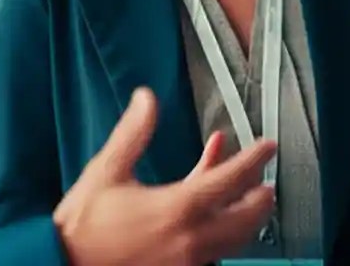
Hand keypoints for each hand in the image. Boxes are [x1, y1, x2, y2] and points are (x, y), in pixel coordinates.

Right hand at [54, 88, 276, 265]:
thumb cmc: (83, 226)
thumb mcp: (106, 172)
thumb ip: (133, 134)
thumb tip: (146, 100)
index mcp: (178, 208)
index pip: (232, 180)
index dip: (255, 160)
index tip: (266, 146)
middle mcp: (190, 239)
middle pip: (247, 218)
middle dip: (262, 197)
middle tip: (266, 180)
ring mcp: (187, 261)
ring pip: (235, 240)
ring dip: (246, 219)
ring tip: (246, 200)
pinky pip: (213, 251)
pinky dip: (221, 232)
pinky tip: (208, 218)